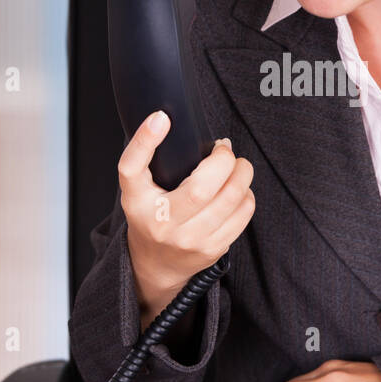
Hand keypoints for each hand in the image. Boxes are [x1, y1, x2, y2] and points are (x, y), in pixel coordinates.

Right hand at [119, 111, 254, 317]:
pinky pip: (242, 214)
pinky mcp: (213, 249)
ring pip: (231, 200)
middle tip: (224, 149)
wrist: (154, 263)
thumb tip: (162, 118)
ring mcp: (191, 241)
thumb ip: (142, 154)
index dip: (146, 140)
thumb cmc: (147, 215)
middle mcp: (163, 225)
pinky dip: (246, 195)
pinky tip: (236, 190)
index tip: (162, 118)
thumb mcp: (135, 187)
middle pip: (202, 187)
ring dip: (242, 174)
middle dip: (225, 160)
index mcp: (139, 204)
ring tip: (236, 166)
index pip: (134, 169)